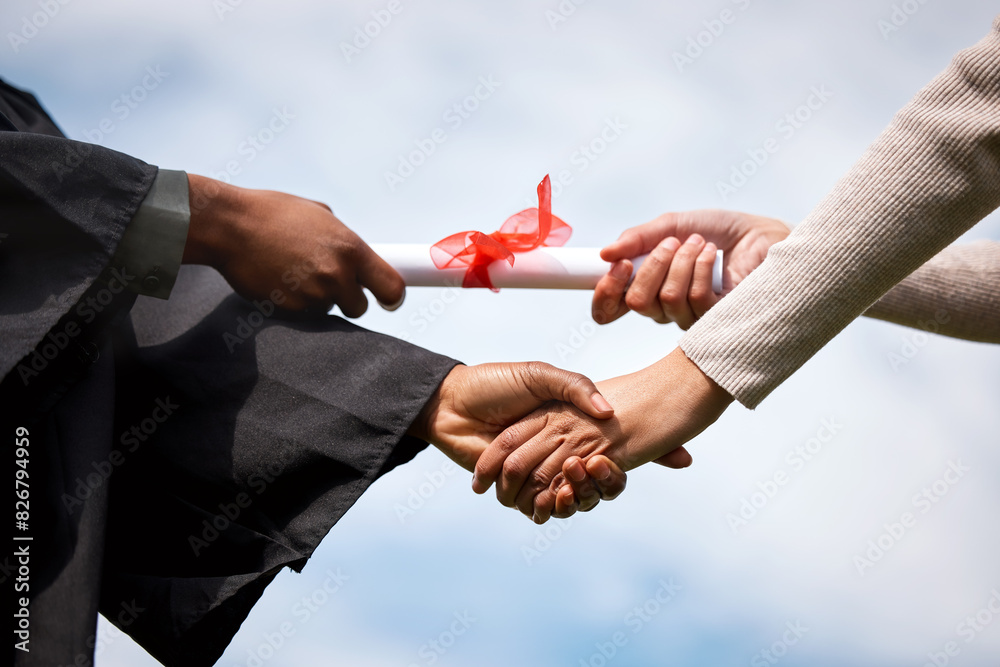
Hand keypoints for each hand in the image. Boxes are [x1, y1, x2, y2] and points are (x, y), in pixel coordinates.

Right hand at [183, 174, 404, 315]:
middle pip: (360, 308)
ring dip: (318, 298)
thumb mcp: (320, 214)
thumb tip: (357, 256)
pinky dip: (296, 301)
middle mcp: (336, 275)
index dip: (393, 296)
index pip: (391, 287)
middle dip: (348, 298)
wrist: (230, 225)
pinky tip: (279, 278)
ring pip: (328, 309)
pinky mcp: (290, 309)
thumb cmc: (273, 212)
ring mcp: (312, 295)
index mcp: (351, 249)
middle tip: (330, 281)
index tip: (390, 300)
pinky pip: (303, 313)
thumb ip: (344, 238)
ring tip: (295, 271)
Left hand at [473, 348, 733, 522]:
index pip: (610, 448)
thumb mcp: (541, 375)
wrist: (449, 402)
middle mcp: (557, 452)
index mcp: (569, 425)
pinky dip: (549, 508)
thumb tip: (609, 411)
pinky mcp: (514, 491)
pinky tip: (552, 498)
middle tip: (603, 474)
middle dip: (603, 483)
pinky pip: (540, 508)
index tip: (637, 457)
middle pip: (594, 480)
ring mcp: (537, 474)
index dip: (631, 457)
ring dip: (577, 498)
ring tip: (574, 488)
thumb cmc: (495, 383)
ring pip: (571, 498)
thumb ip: (575, 388)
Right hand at [593, 210, 789, 328]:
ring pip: (666, 298)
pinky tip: (714, 256)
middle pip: (636, 302)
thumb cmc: (722, 232)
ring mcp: (691, 318)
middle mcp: (666, 308)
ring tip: (700, 244)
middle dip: (651, 265)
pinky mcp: (716, 320)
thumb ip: (638, 238)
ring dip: (682, 262)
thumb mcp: (673, 225)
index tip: (616, 265)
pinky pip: (695, 299)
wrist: (763, 235)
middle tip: (671, 243)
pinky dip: (702, 268)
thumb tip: (606, 253)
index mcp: (648, 287)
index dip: (605, 293)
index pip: (611, 308)